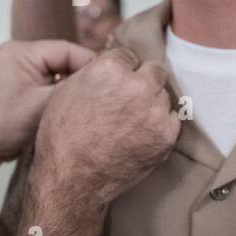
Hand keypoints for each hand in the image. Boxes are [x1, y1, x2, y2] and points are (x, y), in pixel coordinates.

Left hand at [0, 40, 97, 165]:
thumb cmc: (2, 127)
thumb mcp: (43, 105)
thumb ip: (72, 88)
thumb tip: (100, 82)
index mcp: (20, 52)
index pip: (67, 50)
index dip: (90, 65)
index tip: (109, 82)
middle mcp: (18, 55)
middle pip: (63, 60)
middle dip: (81, 77)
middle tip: (103, 93)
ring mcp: (18, 70)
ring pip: (58, 73)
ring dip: (71, 87)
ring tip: (89, 102)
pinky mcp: (20, 85)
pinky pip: (48, 83)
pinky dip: (60, 94)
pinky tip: (72, 108)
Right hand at [30, 47, 180, 218]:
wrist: (72, 178)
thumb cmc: (63, 136)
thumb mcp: (67, 91)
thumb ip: (94, 70)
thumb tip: (110, 60)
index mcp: (109, 69)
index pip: (129, 56)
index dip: (121, 71)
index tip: (115, 86)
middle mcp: (136, 85)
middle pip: (154, 71)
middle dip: (143, 82)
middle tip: (129, 101)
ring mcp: (154, 111)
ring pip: (163, 96)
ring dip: (152, 105)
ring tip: (130, 124)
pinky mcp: (166, 134)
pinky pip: (172, 120)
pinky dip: (160, 126)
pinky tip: (140, 135)